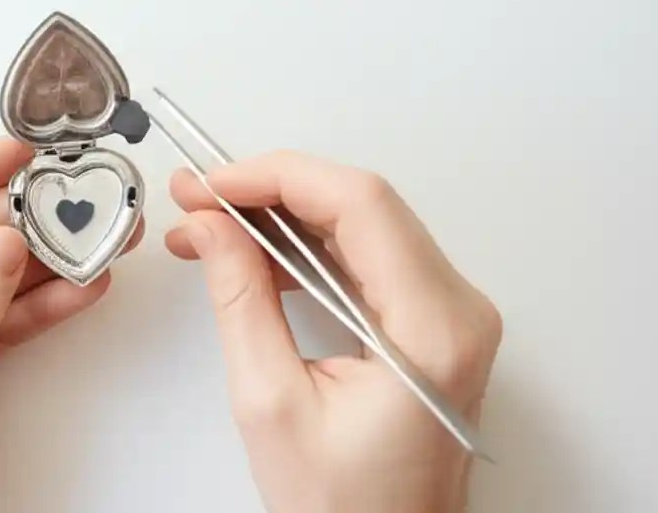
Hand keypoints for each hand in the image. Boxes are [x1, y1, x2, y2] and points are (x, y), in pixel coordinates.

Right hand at [166, 152, 501, 512]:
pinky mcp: (430, 321)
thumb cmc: (346, 509)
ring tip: (210, 226)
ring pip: (362, 223)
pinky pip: (367, 255)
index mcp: (434, 329)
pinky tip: (253, 253)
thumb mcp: (271, 403)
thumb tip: (212, 226)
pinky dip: (306, 246)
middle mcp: (458, 310)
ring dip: (282, 215)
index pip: (359, 204)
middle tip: (199, 198)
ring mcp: (450, 313)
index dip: (277, 177)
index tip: (213, 184)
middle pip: (362, 204)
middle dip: (271, 191)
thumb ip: (240, 299)